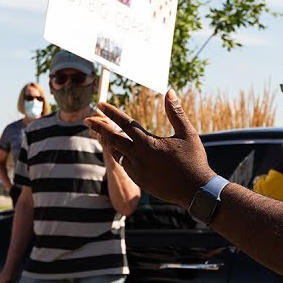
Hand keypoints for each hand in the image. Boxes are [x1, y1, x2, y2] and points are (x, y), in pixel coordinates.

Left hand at [86, 89, 213, 207]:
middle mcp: (139, 157)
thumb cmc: (194, 160)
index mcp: (148, 144)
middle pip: (113, 139)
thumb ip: (176, 112)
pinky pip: (124, 165)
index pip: (125, 124)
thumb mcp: (187, 133)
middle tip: (87, 119)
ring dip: (109, 142)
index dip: (111, 113)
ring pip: (117, 153)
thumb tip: (169, 91)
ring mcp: (137, 171)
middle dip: (99, 128)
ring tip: (100, 133)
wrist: (196, 191)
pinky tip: (119, 150)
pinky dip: (120, 156)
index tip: (100, 104)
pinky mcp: (140, 181)